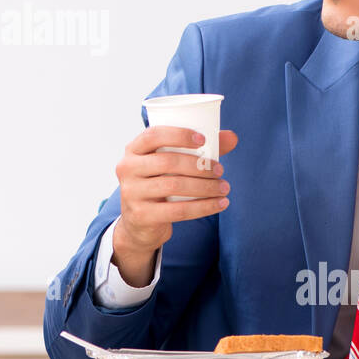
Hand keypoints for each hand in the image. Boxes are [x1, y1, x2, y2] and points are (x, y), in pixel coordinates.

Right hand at [113, 126, 238, 285]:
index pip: (153, 135)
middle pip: (167, 162)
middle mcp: (127, 168)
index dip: (179, 134)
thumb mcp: (170, 165)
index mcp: (133, 150)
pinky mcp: (141, 215)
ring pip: (174, 186)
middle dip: (199, 165)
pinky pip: (178, 211)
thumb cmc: (159, 184)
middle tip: (220, 170)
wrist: (138, 223)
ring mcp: (131, 193)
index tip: (203, 140)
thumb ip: (198, 150)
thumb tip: (232, 137)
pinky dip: (204, 207)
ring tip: (224, 188)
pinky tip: (220, 204)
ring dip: (205, 187)